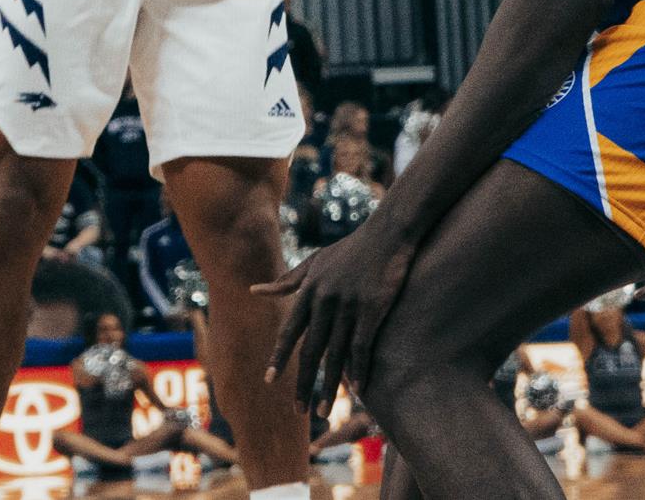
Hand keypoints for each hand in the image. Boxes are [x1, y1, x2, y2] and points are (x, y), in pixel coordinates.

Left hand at [256, 223, 411, 410]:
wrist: (388, 232)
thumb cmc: (352, 247)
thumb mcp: (316, 260)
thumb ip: (288, 281)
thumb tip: (256, 290)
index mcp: (310, 291)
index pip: (290, 332)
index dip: (280, 357)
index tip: (269, 380)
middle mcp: (325, 301)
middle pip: (310, 351)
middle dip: (303, 383)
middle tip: (297, 410)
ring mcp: (349, 307)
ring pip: (335, 356)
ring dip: (329, 387)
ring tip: (323, 412)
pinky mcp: (372, 310)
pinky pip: (362, 348)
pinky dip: (359, 371)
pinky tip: (358, 391)